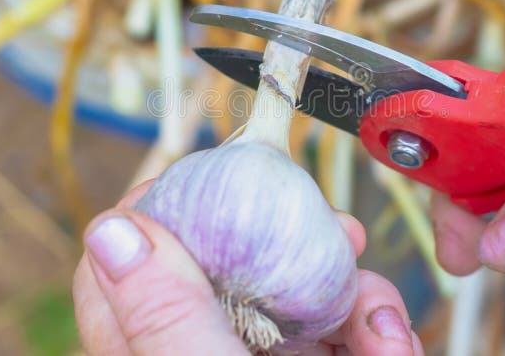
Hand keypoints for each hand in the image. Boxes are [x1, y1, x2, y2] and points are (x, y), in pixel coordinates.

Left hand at [73, 180, 423, 354]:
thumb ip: (165, 320)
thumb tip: (110, 230)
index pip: (118, 269)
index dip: (155, 206)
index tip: (204, 167)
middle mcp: (199, 355)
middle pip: (222, 265)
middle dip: (287, 240)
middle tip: (335, 230)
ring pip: (290, 291)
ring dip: (352, 296)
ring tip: (386, 331)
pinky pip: (336, 331)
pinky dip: (373, 333)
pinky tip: (394, 349)